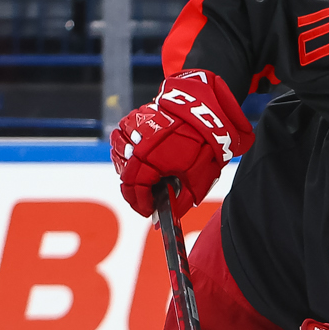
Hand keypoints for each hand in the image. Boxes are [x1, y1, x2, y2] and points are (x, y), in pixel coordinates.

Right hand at [110, 70, 252, 217]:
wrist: (210, 111)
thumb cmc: (206, 145)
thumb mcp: (198, 180)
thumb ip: (180, 202)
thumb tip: (164, 218)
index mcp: (151, 162)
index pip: (135, 190)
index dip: (140, 204)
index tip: (148, 210)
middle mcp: (138, 146)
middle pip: (125, 174)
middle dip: (134, 190)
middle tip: (145, 198)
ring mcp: (135, 129)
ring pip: (119, 152)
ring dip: (126, 167)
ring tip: (140, 175)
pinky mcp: (138, 116)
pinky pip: (122, 133)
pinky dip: (126, 145)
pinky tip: (137, 152)